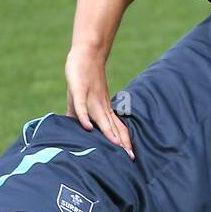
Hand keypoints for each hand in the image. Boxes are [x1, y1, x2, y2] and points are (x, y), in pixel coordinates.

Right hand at [64, 44, 133, 158]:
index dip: (123, 142)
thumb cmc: (85, 79)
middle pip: (113, 127)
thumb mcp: (83, 101)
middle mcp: (100, 106)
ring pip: (101, 118)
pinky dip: (84, 117)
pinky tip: (87, 128)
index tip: (131, 158)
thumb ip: (80, 116)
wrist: (88, 53)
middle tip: (130, 158)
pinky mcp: (79, 90)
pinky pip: (81, 105)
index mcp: (104, 109)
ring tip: (116, 147)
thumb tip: (79, 130)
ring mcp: (90, 98)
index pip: (116, 128)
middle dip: (121, 142)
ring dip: (108, 132)